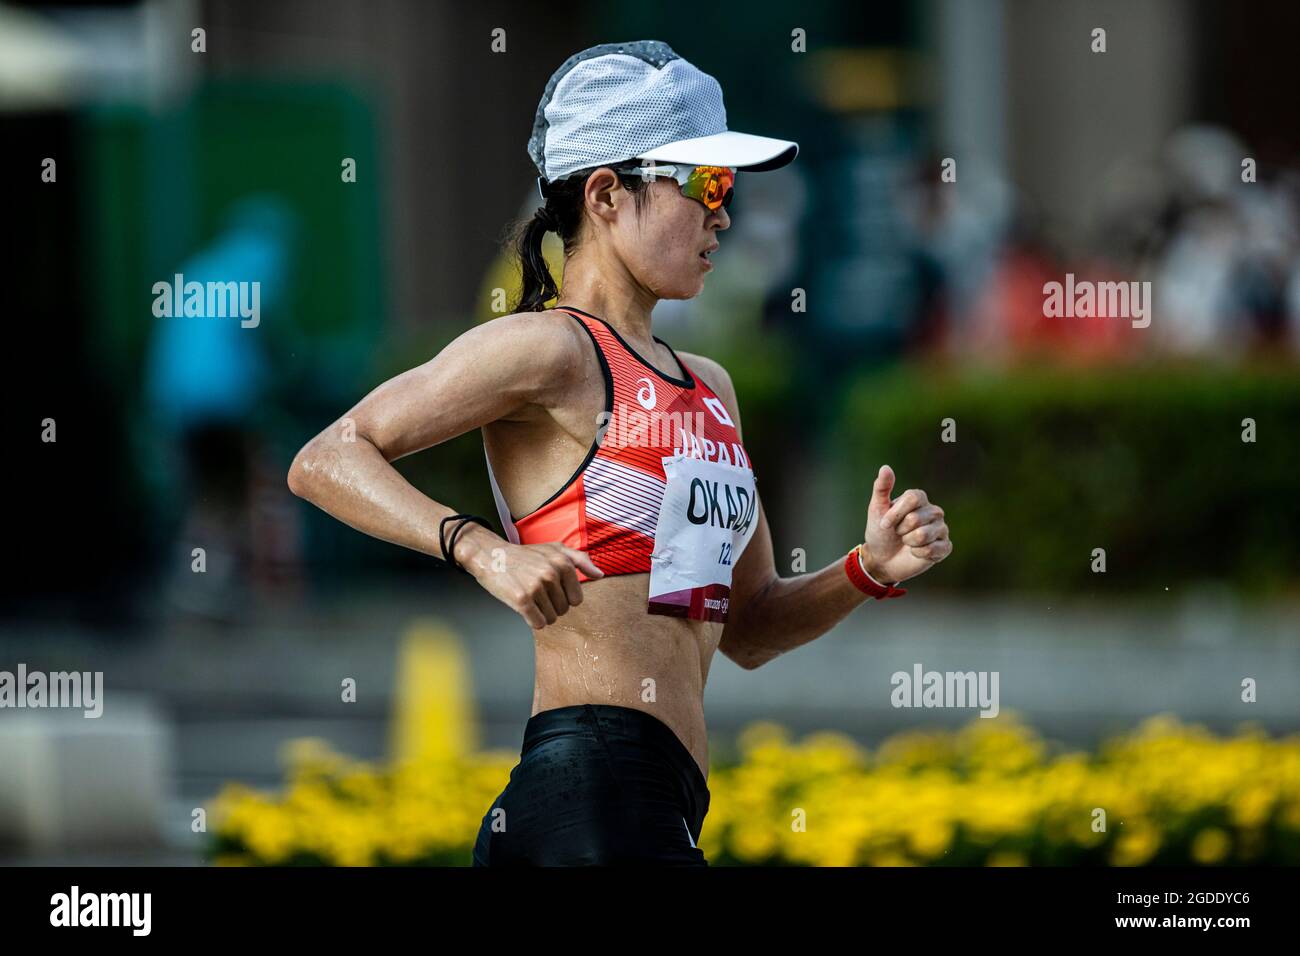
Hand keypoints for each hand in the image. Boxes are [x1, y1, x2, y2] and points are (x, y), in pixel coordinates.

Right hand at [455, 526, 603, 628]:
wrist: (491, 555)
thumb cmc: (525, 555)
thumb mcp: (555, 549)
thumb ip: (580, 560)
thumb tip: (600, 575)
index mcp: (563, 563)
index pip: (577, 599)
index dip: (564, 598)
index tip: (551, 589)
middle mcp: (551, 574)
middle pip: (564, 610)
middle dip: (552, 605)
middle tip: (537, 592)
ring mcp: (536, 587)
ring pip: (551, 618)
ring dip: (541, 613)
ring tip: (530, 598)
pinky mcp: (521, 600)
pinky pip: (538, 623)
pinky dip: (533, 620)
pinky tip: (524, 608)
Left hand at [861, 464, 951, 584]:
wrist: (882, 559)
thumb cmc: (880, 532)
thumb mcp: (876, 509)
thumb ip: (882, 488)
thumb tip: (885, 467)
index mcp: (919, 498)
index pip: (912, 499)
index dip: (895, 514)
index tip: (884, 524)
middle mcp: (934, 512)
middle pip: (915, 518)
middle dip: (900, 530)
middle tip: (898, 534)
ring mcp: (941, 529)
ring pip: (923, 535)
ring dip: (908, 542)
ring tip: (907, 542)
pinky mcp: (945, 547)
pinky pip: (932, 550)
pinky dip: (918, 553)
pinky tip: (916, 552)